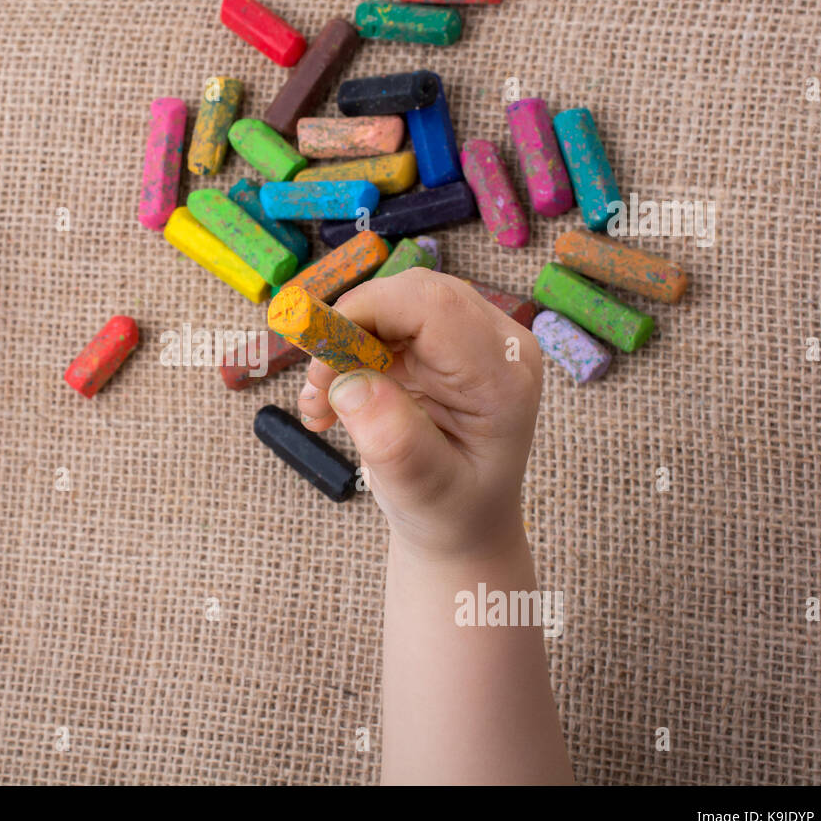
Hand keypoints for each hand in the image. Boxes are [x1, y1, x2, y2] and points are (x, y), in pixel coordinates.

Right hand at [296, 267, 540, 557]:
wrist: (464, 526)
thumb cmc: (452, 512)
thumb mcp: (423, 490)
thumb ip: (393, 440)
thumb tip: (350, 383)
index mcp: (503, 377)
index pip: (436, 308)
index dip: (368, 312)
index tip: (318, 356)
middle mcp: (495, 345)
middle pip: (413, 295)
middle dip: (350, 329)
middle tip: (316, 387)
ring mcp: (470, 341)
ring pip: (393, 305)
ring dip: (343, 346)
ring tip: (319, 405)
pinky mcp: (442, 345)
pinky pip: (385, 324)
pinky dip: (347, 355)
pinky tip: (331, 401)